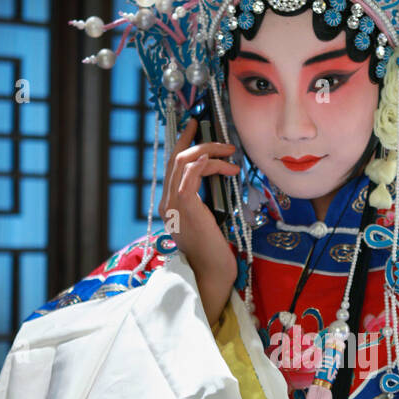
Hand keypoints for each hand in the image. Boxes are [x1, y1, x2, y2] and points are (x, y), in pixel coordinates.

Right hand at [159, 117, 239, 325]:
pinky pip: (194, 172)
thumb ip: (204, 201)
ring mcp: (173, 203)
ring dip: (210, 151)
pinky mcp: (185, 205)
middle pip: (175, 159)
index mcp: (170, 206)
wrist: (212, 271)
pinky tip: (229, 167)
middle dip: (195, 140)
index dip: (181, 144)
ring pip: (184, 161)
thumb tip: (217, 179)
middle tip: (214, 132)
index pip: (172, 168)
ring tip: (231, 152)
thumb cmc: (214, 251)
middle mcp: (167, 202)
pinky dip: (211, 164)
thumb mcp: (207, 220)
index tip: (193, 126)